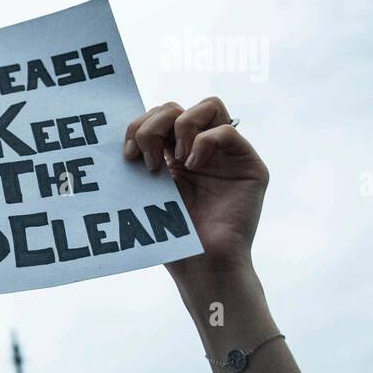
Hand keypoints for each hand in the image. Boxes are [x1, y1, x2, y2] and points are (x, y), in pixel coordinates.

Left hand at [123, 96, 268, 284]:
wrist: (201, 266)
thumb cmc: (171, 236)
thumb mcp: (147, 190)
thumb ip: (142, 160)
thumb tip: (123, 135)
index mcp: (173, 154)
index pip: (157, 116)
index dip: (138, 125)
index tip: (127, 154)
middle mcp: (199, 150)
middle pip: (177, 107)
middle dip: (154, 124)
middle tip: (147, 157)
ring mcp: (226, 156)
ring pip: (209, 106)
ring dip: (182, 125)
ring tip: (174, 159)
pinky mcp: (249, 166)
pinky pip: (227, 131)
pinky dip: (204, 142)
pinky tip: (192, 165)